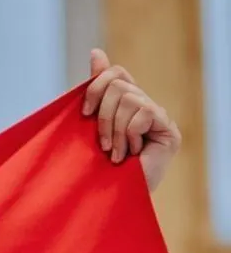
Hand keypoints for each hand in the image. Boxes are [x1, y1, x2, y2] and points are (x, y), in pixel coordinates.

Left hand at [82, 49, 180, 191]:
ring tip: (115, 155)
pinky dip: (130, 134)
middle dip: (102, 116)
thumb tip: (96, 51)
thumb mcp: (89, 127)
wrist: (109, 200)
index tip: (83, 113)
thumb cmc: (96, 169)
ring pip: (129, 99)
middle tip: (102, 145)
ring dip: (115, 131)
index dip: (97, 85)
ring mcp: (158, 117)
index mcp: (124, 104)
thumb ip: (95, 91)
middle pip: (119, 85)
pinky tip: (131, 154)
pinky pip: (143, 112)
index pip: (116, 74)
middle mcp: (144, 106)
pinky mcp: (169, 130)